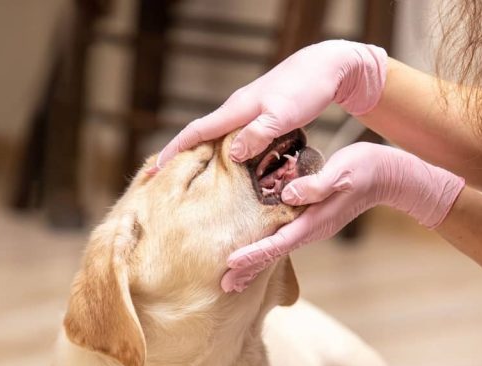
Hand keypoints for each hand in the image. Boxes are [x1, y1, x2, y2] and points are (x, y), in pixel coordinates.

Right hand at [149, 40, 386, 172]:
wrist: (327, 67)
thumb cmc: (305, 89)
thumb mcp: (282, 116)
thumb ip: (257, 135)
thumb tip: (231, 155)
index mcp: (235, 111)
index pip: (195, 132)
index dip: (173, 151)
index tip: (155, 171)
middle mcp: (236, 111)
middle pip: (201, 137)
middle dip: (182, 158)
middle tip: (166, 183)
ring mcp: (249, 114)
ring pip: (220, 139)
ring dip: (205, 158)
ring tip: (193, 181)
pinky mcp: (262, 117)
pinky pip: (237, 139)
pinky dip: (228, 154)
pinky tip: (231, 168)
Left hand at [220, 142, 464, 292]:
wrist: (391, 176)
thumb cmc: (367, 169)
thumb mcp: (343, 172)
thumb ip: (317, 185)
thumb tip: (290, 194)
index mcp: (315, 221)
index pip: (279, 243)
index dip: (255, 254)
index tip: (231, 264)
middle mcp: (312, 229)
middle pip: (274, 254)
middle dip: (250, 269)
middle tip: (225, 286)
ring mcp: (313, 226)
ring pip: (278, 248)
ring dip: (256, 261)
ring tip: (233, 275)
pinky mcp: (313, 219)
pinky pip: (285, 238)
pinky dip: (267, 247)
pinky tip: (257, 248)